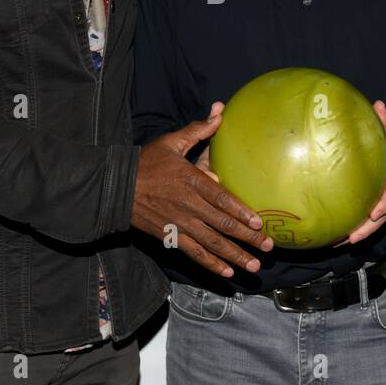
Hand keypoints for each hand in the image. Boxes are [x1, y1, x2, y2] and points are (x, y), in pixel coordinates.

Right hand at [132, 104, 272, 277]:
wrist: (117, 187)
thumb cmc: (147, 162)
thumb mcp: (172, 142)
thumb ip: (198, 130)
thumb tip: (219, 112)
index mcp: (191, 180)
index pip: (221, 199)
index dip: (242, 213)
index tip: (260, 223)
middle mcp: (188, 205)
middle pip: (223, 225)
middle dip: (248, 238)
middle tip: (268, 247)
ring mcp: (179, 224)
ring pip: (212, 243)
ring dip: (235, 256)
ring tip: (254, 265)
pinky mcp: (171, 237)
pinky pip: (194, 253)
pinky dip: (211, 264)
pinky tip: (227, 272)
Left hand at [338, 100, 385, 245]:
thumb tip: (379, 106)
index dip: (384, 203)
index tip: (374, 212)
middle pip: (382, 218)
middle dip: (367, 229)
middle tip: (352, 237)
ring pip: (374, 226)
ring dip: (358, 235)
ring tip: (339, 242)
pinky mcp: (377, 212)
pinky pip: (367, 224)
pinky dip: (353, 231)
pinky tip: (335, 236)